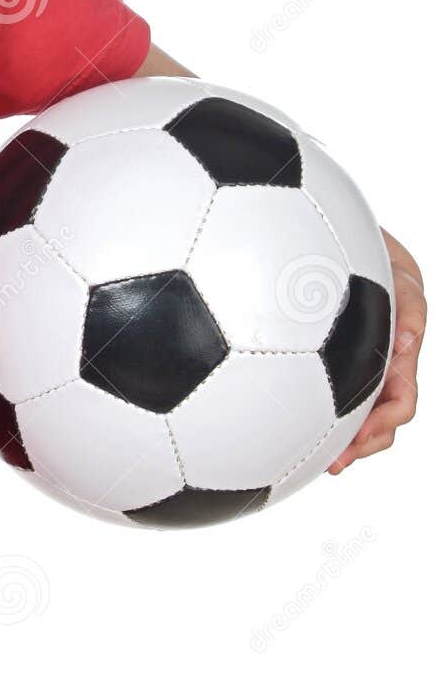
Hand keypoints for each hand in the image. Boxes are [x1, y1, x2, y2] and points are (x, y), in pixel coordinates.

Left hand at [327, 227, 424, 472]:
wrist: (336, 232)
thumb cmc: (374, 251)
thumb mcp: (400, 273)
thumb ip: (410, 305)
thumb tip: (405, 344)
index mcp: (398, 352)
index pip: (402, 402)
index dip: (384, 426)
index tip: (359, 439)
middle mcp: (375, 364)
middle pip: (377, 420)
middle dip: (361, 444)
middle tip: (334, 462)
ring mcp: (348, 362)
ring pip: (349, 413)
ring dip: (338, 438)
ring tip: (315, 457)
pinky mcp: (318, 358)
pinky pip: (320, 393)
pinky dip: (312, 413)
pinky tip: (285, 424)